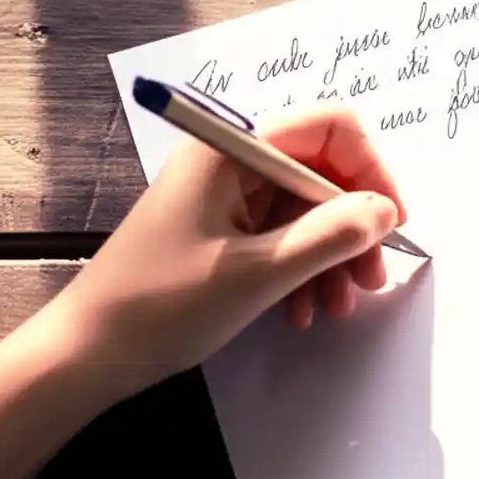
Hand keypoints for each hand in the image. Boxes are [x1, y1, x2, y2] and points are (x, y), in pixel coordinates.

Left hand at [50, 107, 405, 397]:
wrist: (89, 352)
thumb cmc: (163, 304)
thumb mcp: (259, 272)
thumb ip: (330, 235)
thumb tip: (384, 210)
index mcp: (232, 149)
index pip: (328, 126)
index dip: (369, 169)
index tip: (389, 223)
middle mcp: (230, 161)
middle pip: (320, 172)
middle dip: (352, 225)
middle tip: (370, 280)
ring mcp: (223, 196)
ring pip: (304, 211)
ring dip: (330, 257)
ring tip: (336, 308)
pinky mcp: (218, 230)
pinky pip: (279, 237)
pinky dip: (300, 270)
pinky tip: (302, 312)